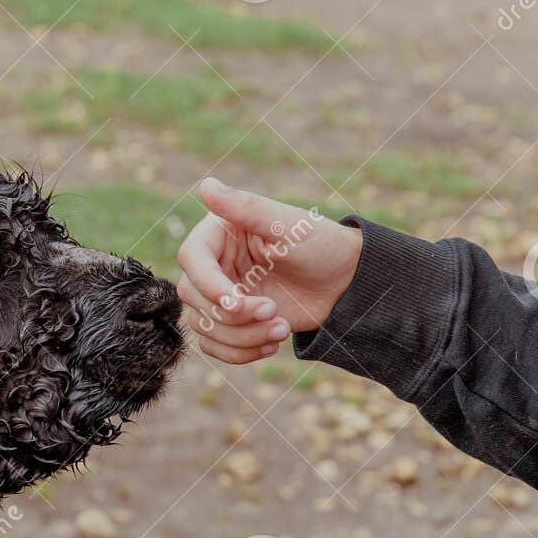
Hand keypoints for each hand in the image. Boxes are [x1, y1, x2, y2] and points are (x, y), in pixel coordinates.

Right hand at [175, 177, 363, 363]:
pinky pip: (215, 347)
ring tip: (280, 328)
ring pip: (204, 327)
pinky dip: (241, 353)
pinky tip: (273, 342)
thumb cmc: (321, 244)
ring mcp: (219, 296)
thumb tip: (206, 185)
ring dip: (242, 338)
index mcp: (219, 234)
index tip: (237, 302)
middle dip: (233, 316)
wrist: (346, 282)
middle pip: (194, 299)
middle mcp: (212, 265)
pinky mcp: (229, 323)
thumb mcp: (287, 224)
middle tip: (275, 313)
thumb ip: (245, 207)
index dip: (209, 285)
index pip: (191, 260)